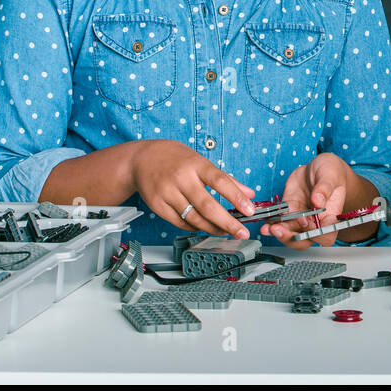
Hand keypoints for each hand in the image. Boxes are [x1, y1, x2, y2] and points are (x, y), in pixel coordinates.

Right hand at [131, 140, 255, 238]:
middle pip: (207, 205)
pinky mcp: (157, 205)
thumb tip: (249, 194)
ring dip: (213, 228)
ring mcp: (167, 192)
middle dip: (227, 222)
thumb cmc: (175, 159)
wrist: (141, 159)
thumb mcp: (201, 161)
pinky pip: (180, 223)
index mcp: (196, 164)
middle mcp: (182, 178)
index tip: (250, 210)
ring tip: (225, 231)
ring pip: (194, 218)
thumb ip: (226, 179)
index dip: (236, 197)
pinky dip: (194, 227)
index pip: (220, 181)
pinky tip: (204, 226)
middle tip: (241, 232)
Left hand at [261, 152, 354, 249]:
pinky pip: (279, 219)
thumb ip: (325, 188)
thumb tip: (317, 201)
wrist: (319, 167)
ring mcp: (301, 217)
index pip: (326, 236)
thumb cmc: (331, 172)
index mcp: (330, 217)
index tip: (305, 224)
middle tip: (278, 230)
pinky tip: (265, 219)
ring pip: (289, 232)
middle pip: (303, 240)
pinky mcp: (289, 209)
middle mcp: (315, 222)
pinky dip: (271, 221)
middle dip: (290, 238)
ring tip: (267, 227)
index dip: (316, 236)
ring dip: (277, 232)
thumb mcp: (331, 176)